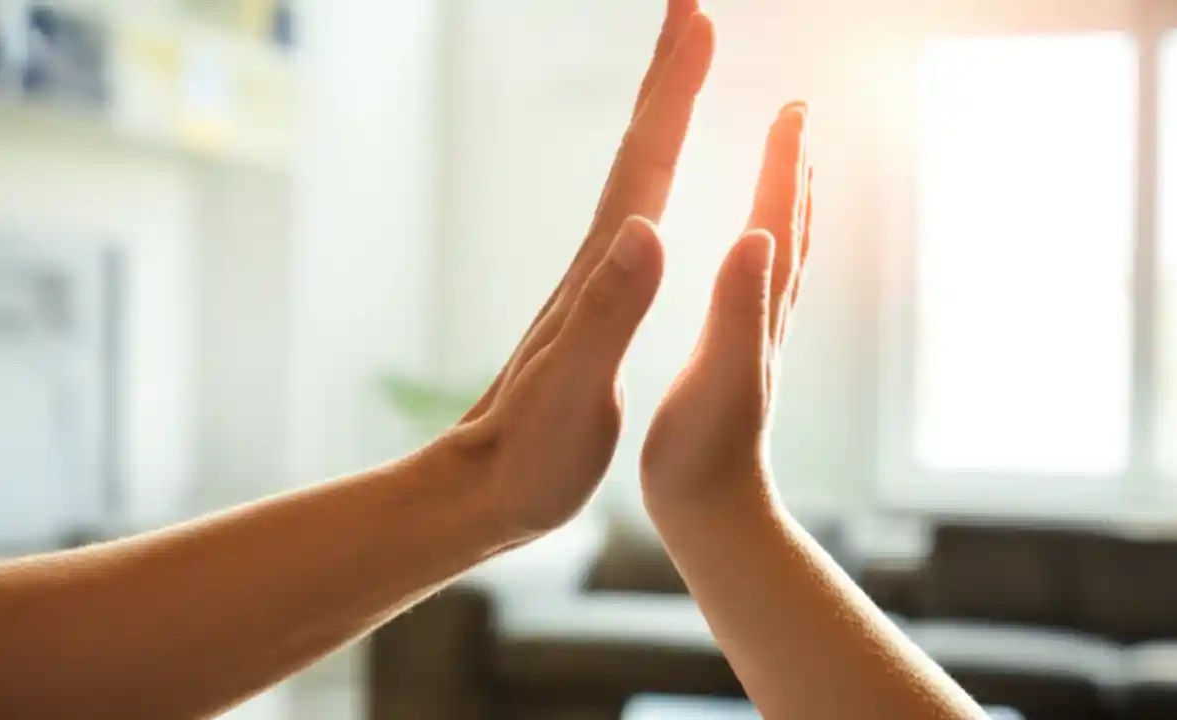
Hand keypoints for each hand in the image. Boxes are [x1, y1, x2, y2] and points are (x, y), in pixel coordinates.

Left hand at [437, 2, 714, 542]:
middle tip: (691, 7)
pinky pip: (632, 216)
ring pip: (633, 176)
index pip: (643, 163)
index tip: (696, 17)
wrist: (481, 492)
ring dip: (660, 114)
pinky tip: (657, 184)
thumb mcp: (574, 391)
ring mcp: (594, 280)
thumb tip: (646, 229)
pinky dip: (651, 176)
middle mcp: (598, 261)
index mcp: (601, 272)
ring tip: (682, 70)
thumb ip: (609, 314)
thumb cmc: (532, 456)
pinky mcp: (595, 305)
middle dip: (667, 75)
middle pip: (637, 150)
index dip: (672, 90)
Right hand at [641, 103, 811, 516]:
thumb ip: (739, 306)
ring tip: (784, 171)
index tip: (791, 108)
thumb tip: (759, 234)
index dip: (783, 164)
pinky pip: (754, 290)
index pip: (778, 222)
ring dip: (785, 207)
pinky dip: (759, 256)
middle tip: (795, 117)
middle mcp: (765, 318)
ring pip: (779, 259)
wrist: (714, 514)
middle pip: (791, 230)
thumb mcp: (723, 374)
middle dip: (792, 170)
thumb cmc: (707, 453)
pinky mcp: (734, 361)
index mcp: (759, 313)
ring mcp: (753, 340)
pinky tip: (748, 256)